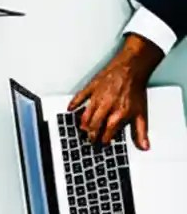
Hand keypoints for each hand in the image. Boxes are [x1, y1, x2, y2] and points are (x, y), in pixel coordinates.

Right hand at [69, 34, 164, 148]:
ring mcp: (97, 97)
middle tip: (90, 139)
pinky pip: (79, 97)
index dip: (104, 140)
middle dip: (91, 135)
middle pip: (94, 126)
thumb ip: (141, 131)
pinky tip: (71, 109)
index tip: (103, 143)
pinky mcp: (92, 87)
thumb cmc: (136, 88)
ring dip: (84, 124)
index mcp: (118, 114)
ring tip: (84, 129)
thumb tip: (144, 147)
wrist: (133, 67)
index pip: (107, 133)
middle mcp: (106, 106)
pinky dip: (73, 104)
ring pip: (86, 115)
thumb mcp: (141, 112)